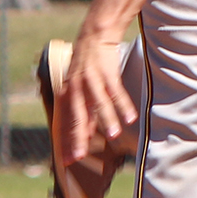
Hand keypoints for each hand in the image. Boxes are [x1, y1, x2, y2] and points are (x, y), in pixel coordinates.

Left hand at [57, 33, 135, 165]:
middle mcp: (77, 89)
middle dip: (78, 138)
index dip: (67, 142)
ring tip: (114, 135)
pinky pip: (116, 92)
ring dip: (108, 120)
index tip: (68, 161)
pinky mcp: (107, 73)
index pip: (66, 124)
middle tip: (80, 156)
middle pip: (78, 117)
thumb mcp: (80, 89)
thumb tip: (88, 133)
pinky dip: (123, 105)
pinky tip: (130, 118)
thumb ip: (85, 111)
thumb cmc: (87, 66)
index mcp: (68, 94)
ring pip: (100, 104)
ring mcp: (92, 81)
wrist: (94, 36)